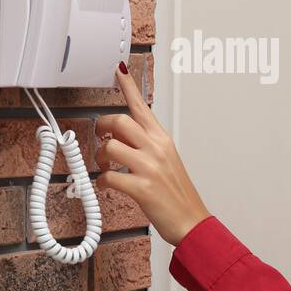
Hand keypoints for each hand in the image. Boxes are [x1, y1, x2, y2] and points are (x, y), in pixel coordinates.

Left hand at [95, 63, 210, 245]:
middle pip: (120, 121)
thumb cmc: (177, 193)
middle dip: (102, 127)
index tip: (119, 70)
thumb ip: (146, 145)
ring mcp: (149, 168)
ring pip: (110, 147)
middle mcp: (156, 149)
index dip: (128, 86)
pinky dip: (101, 181)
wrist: (191, 220)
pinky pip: (109, 177)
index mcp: (162, 140)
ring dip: (99, 157)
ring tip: (104, 166)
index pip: (142, 106)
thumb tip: (120, 139)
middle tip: (100, 136)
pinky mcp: (141, 188)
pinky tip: (107, 185)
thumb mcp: (167, 160)